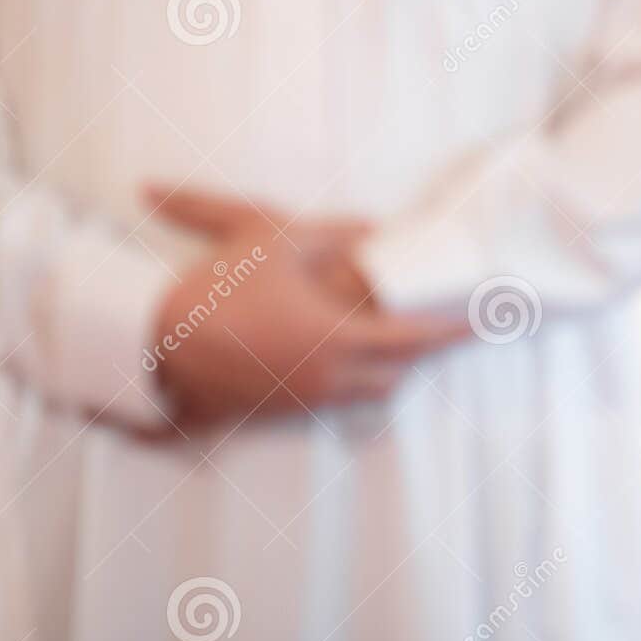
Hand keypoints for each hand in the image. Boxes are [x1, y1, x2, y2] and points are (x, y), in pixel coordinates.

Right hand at [143, 187, 469, 427]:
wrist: (152, 343)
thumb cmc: (216, 286)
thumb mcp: (273, 237)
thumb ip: (332, 231)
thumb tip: (374, 230)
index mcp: (337, 339)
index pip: (416, 339)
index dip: (456, 331)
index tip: (488, 323)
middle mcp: (329, 378)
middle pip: (401, 372)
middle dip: (426, 349)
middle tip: (448, 326)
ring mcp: (305, 400)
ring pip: (370, 390)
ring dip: (389, 365)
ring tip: (396, 334)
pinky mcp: (282, 410)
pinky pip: (337, 397)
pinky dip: (354, 376)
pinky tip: (344, 349)